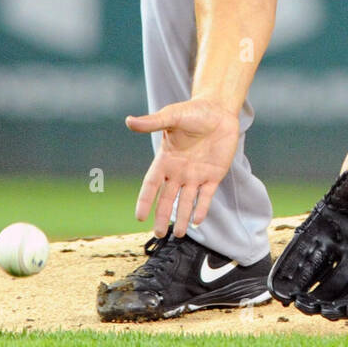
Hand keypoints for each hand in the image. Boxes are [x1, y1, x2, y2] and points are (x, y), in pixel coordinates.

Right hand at [126, 100, 239, 236]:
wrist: (218, 111)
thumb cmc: (193, 112)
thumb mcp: (172, 116)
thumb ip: (152, 123)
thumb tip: (129, 121)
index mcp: (165, 160)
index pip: (151, 184)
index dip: (145, 200)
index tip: (139, 217)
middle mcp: (179, 171)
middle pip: (168, 198)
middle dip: (163, 216)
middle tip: (158, 235)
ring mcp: (196, 175)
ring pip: (187, 201)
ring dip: (182, 217)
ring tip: (179, 235)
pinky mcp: (213, 175)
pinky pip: (206, 195)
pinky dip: (202, 208)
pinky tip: (198, 220)